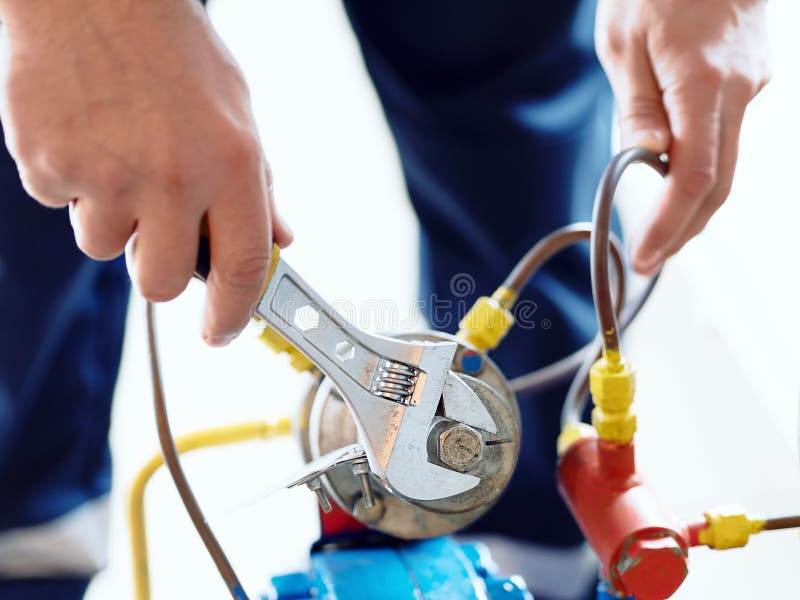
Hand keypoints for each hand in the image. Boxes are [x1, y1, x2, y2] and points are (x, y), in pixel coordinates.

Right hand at [0, 0, 292, 344]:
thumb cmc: (173, 52)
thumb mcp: (238, 114)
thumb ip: (259, 187)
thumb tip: (277, 240)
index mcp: (231, 164)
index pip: (242, 269)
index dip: (233, 313)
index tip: (222, 332)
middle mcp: (172, 177)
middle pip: (156, 283)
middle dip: (156, 270)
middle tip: (155, 233)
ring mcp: (105, 172)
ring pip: (101, 246)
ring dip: (111, 216)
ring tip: (118, 155)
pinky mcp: (48, 163)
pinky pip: (62, 206)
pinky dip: (74, 183)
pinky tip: (87, 135)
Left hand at [595, 0, 768, 273]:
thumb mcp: (622, 41)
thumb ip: (637, 105)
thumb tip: (648, 158)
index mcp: (702, 82)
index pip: (694, 177)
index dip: (671, 225)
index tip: (646, 256)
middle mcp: (739, 89)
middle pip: (718, 183)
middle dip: (684, 228)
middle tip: (651, 257)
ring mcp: (753, 83)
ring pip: (726, 162)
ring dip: (693, 202)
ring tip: (658, 229)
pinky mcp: (752, 77)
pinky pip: (726, 134)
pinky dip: (701, 165)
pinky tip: (673, 175)